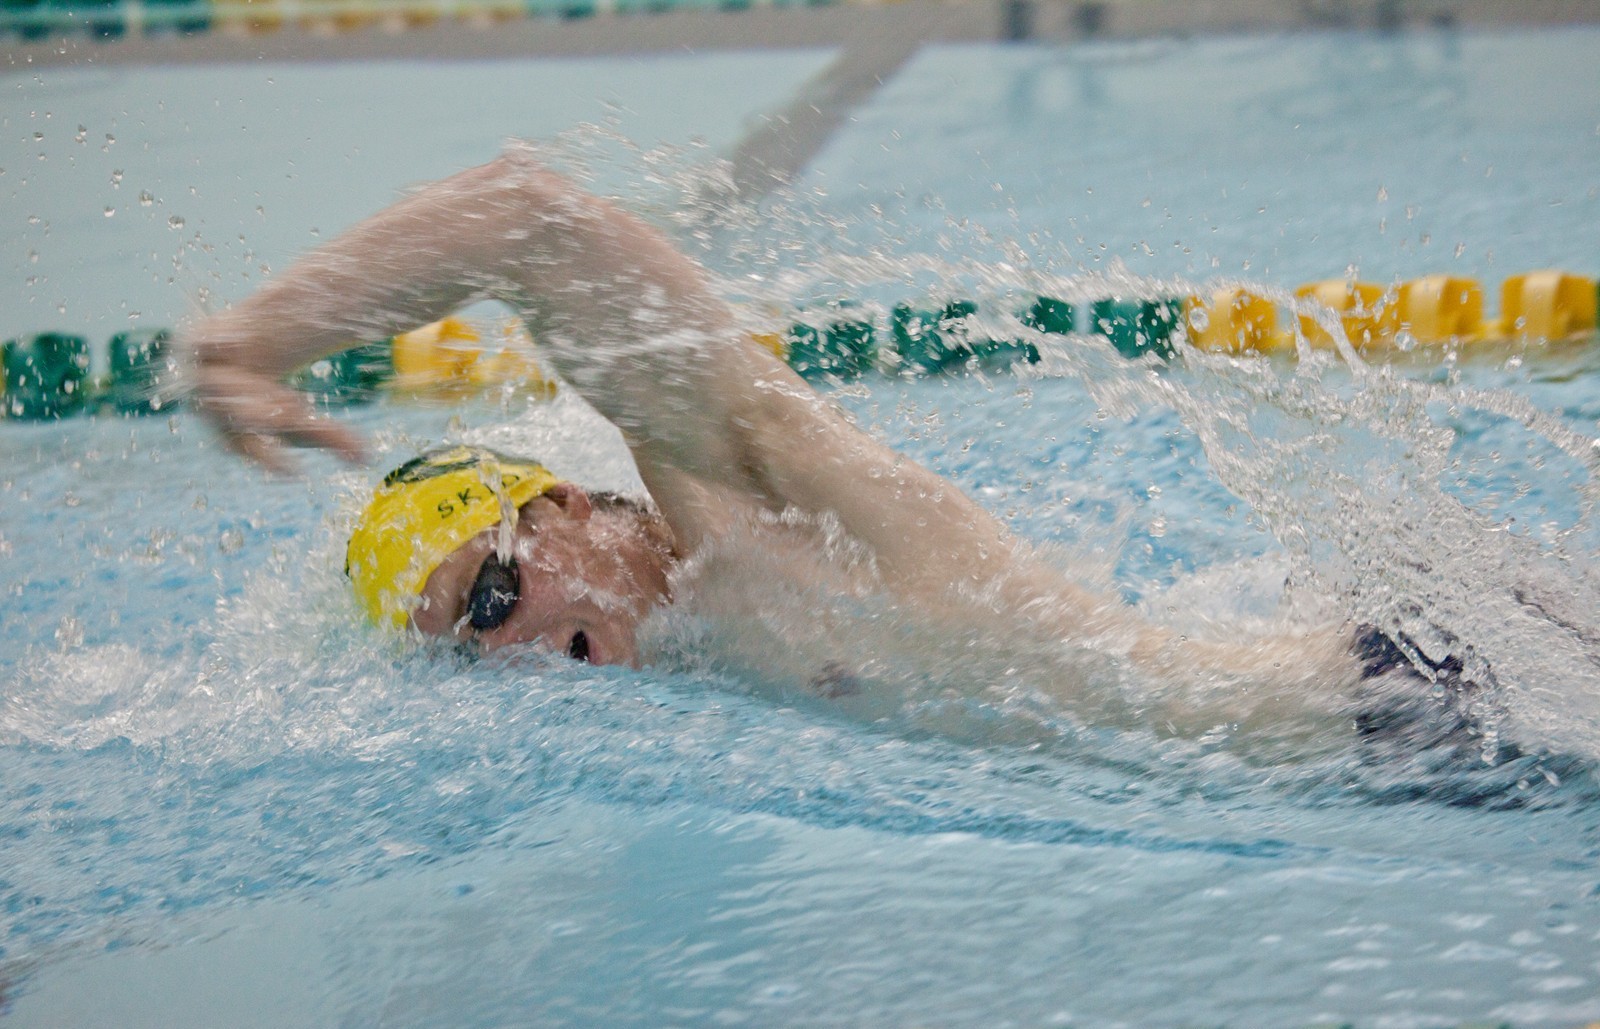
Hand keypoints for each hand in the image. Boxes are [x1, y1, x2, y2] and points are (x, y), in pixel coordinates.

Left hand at [193, 352, 367, 474]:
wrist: (237, 351)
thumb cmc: (269, 394)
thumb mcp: (301, 417)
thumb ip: (331, 438)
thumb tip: (368, 461)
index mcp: (233, 434)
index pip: (250, 448)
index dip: (270, 459)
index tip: (295, 471)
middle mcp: (213, 409)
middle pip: (234, 415)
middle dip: (261, 416)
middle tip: (294, 413)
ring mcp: (202, 375)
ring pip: (219, 385)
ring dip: (244, 390)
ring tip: (277, 388)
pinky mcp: (197, 344)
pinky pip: (203, 344)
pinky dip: (215, 345)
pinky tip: (230, 346)